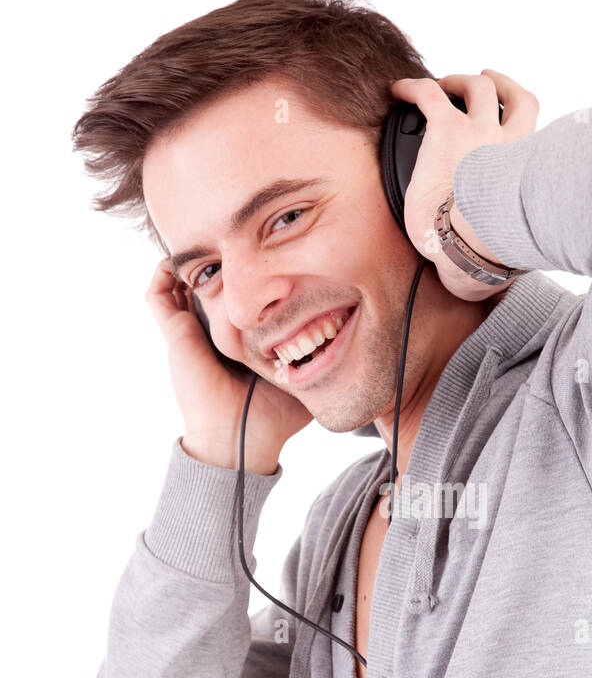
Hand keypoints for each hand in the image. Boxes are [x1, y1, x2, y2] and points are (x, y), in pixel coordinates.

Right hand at [145, 259, 311, 471]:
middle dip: (219, 262)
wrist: (240, 440)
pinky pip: (156, 297)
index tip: (267, 255)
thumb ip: (319, 361)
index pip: (238, 299)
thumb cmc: (270, 417)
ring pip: (180, 285)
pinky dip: (161, 275)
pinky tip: (175, 260)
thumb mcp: (301, 380)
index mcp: (238, 340)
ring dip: (191, 263)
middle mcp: (212, 333)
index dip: (248, 278)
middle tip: (236, 238)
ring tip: (207, 241)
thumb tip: (348, 345)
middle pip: (209, 286)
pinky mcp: (175, 336)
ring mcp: (190, 333)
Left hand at [388, 69, 538, 301]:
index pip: (535, 136)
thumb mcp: (509, 241)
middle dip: (501, 87)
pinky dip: (413, 86)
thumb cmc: (484, 252)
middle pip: (518, 99)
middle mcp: (510, 145)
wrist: (467, 245)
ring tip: (447, 83)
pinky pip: (430, 93)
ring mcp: (480, 132)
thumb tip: (510, 266)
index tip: (512, 119)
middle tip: (484, 82)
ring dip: (464, 80)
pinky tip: (399, 89)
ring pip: (480, 88)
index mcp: (525, 173)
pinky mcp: (447, 128)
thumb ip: (513, 237)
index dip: (523, 123)